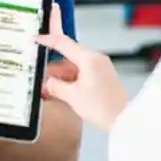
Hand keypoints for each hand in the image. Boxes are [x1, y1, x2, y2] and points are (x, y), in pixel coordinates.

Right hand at [34, 10, 128, 132]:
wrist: (124, 120)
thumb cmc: (103, 108)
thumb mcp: (72, 97)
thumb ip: (55, 86)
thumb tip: (47, 83)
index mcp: (89, 59)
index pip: (63, 43)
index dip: (47, 40)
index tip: (36, 39)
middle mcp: (96, 60)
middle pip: (68, 56)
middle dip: (53, 67)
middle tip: (40, 74)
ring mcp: (100, 68)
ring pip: (74, 66)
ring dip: (62, 76)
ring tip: (49, 89)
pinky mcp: (103, 78)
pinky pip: (82, 74)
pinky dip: (71, 80)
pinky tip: (62, 91)